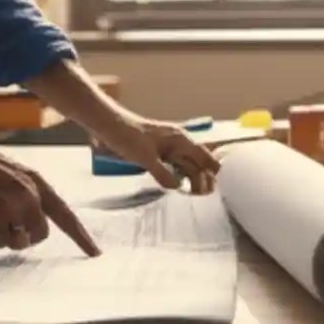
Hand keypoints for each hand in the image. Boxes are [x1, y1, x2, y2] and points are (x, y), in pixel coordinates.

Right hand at [0, 143, 100, 255]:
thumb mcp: (10, 172)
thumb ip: (25, 194)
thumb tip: (26, 225)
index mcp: (36, 181)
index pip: (64, 214)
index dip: (80, 236)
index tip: (95, 253)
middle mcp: (30, 193)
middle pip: (42, 234)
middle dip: (25, 236)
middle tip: (4, 226)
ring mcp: (14, 204)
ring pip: (21, 241)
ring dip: (6, 237)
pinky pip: (0, 241)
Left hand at [95, 116, 220, 193]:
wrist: (109, 125)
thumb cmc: (128, 137)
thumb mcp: (146, 158)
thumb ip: (164, 174)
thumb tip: (179, 187)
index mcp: (180, 140)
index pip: (205, 157)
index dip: (212, 172)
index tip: (215, 189)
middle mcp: (177, 143)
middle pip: (197, 163)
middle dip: (202, 179)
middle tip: (203, 197)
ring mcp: (167, 148)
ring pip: (185, 165)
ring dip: (190, 179)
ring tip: (193, 196)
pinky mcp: (156, 153)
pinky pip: (172, 166)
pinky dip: (176, 176)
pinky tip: (176, 187)